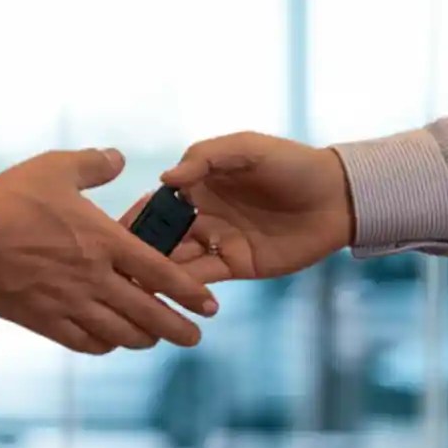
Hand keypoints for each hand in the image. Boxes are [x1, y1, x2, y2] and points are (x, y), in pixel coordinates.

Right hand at [0, 148, 218, 353]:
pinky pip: (84, 343)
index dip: (189, 292)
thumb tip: (118, 157)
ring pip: (119, 334)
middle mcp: (94, 278)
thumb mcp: (55, 167)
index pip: (160, 273)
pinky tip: (110, 343)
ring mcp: (70, 303)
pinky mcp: (44, 320)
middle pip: (148, 314)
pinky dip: (104, 345)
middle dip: (177, 329)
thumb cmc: (9, 199)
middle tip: (194, 337)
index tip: (209, 305)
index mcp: (103, 241)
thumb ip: (94, 164)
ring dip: (143, 339)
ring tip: (155, 339)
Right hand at [128, 132, 353, 282]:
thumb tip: (166, 179)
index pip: (157, 203)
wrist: (338, 197)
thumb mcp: (248, 148)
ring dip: (156, 275)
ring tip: (131, 290)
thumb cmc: (293, 164)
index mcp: (200, 184)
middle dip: (138, 253)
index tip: (108, 233)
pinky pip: (204, 279)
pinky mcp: (237, 265)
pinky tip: (166, 298)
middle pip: (162, 237)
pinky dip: (185, 289)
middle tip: (110, 272)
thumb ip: (205, 158)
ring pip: (178, 262)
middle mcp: (202, 214)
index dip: (135, 217)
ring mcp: (218, 241)